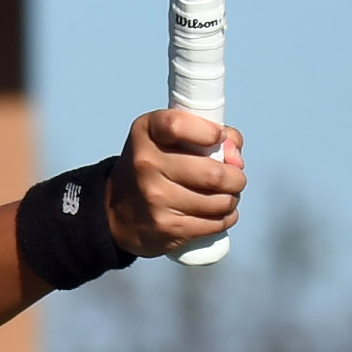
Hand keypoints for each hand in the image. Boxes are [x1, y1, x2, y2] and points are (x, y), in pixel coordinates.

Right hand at [105, 110, 244, 257]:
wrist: (115, 211)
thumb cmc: (152, 168)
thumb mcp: (165, 138)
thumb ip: (206, 133)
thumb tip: (236, 157)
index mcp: (145, 133)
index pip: (178, 124)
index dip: (208, 132)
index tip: (218, 138)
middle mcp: (146, 164)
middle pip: (213, 173)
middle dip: (236, 178)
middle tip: (234, 178)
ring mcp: (155, 198)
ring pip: (220, 201)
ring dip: (232, 199)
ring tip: (225, 196)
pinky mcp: (166, 226)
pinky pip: (215, 223)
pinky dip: (226, 218)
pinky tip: (219, 213)